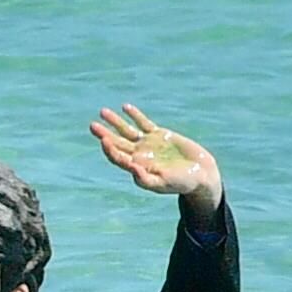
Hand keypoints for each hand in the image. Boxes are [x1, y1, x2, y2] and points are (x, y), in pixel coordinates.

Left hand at [90, 104, 223, 222]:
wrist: (199, 173)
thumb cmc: (180, 183)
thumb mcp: (162, 183)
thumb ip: (145, 178)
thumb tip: (131, 168)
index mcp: (136, 167)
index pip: (117, 157)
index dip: (109, 150)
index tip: (104, 140)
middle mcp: (138, 155)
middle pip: (117, 143)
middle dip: (104, 134)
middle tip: (92, 126)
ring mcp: (148, 144)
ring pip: (127, 131)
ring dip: (115, 122)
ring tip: (103, 112)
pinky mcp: (160, 135)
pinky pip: (144, 123)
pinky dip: (135, 115)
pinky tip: (125, 107)